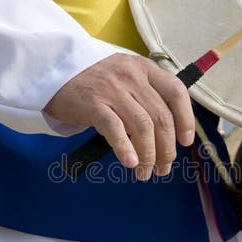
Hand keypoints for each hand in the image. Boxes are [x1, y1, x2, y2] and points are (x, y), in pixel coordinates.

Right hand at [44, 53, 194, 179]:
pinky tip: (130, 162)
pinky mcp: (93, 103)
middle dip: (166, 148)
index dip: (185, 118)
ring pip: (142, 126)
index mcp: (144, 68)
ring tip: (144, 172)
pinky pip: (115, 128)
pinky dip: (125, 148)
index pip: (176, 92)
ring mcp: (112, 89)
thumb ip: (146, 95)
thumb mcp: (125, 76)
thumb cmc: (95, 80)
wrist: (55, 69)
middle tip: (162, 168)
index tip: (185, 141)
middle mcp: (132, 76)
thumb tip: (168, 133)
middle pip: (160, 116)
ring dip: (148, 155)